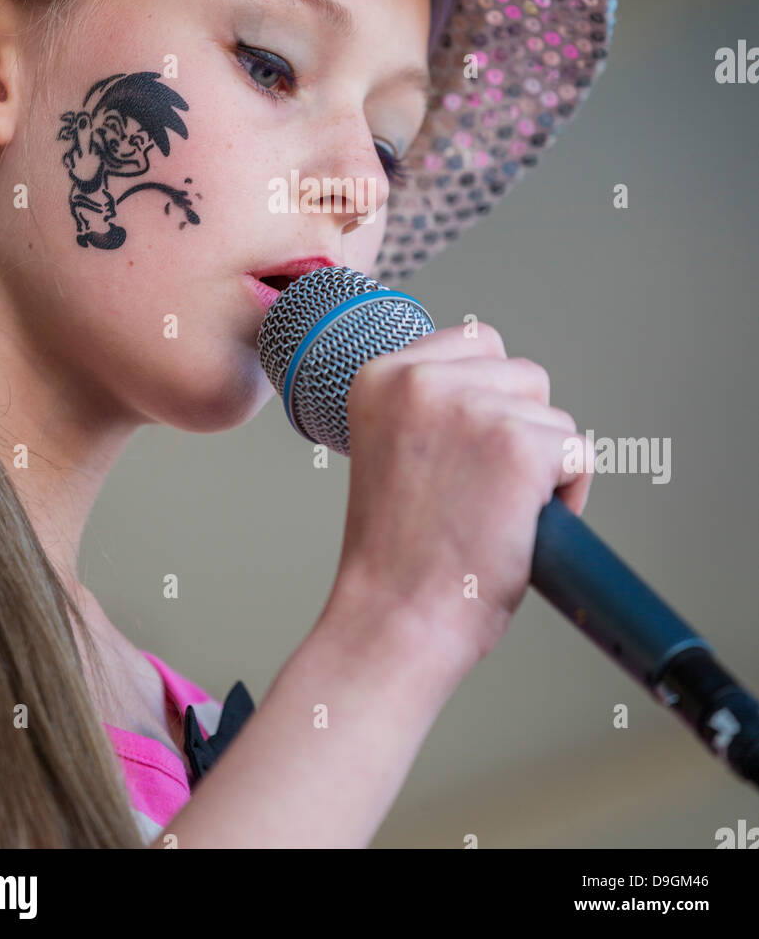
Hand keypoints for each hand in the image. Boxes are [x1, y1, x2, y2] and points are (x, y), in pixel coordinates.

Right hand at [332, 322, 592, 682]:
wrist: (395, 620)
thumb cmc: (396, 555)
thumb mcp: (391, 448)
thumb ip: (432, 407)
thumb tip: (497, 388)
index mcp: (382, 376)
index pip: (476, 342)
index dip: (489, 398)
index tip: (470, 452)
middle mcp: (423, 380)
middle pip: (523, 374)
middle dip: (520, 428)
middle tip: (485, 490)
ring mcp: (474, 408)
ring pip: (554, 416)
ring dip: (545, 462)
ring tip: (501, 514)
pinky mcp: (521, 445)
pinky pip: (580, 453)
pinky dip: (569, 496)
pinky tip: (525, 529)